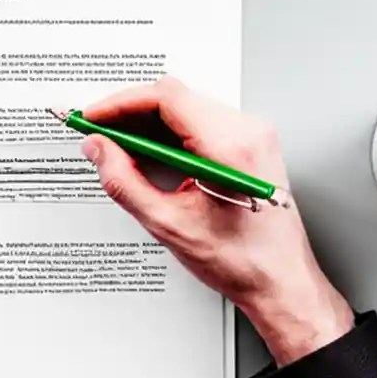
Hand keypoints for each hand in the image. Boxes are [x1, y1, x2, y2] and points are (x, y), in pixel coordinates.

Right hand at [81, 77, 353, 365]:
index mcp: (231, 147)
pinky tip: (149, 152)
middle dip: (130, 112)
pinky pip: (201, 121)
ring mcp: (253, 135)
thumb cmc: (242, 261)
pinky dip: (169, 131)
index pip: (166, 98)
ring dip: (148, 122)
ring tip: (119, 146)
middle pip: (175, 97)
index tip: (95, 116)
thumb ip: (125, 182)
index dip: (121, 103)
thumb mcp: (169, 224)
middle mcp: (248, 132)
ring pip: (187, 106)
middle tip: (99, 132)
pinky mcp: (251, 143)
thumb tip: (99, 150)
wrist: (281, 280)